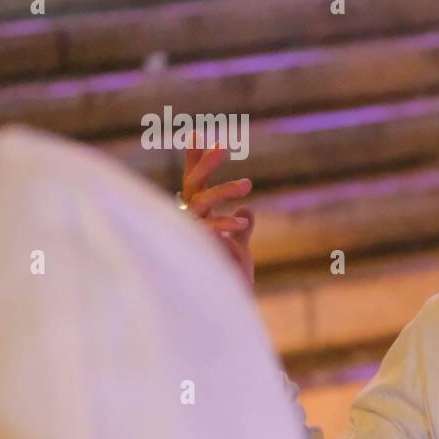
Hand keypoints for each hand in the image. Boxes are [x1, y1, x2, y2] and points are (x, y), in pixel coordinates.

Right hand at [182, 137, 254, 284]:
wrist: (221, 305)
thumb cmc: (226, 277)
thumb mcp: (238, 247)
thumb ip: (241, 227)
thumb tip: (248, 210)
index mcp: (199, 216)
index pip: (197, 183)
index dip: (196, 160)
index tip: (197, 133)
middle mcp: (191, 221)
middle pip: (194, 184)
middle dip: (206, 163)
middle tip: (224, 145)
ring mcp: (192, 233)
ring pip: (202, 201)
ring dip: (223, 191)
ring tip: (248, 185)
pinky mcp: (198, 249)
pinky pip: (209, 230)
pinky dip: (224, 224)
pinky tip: (242, 221)